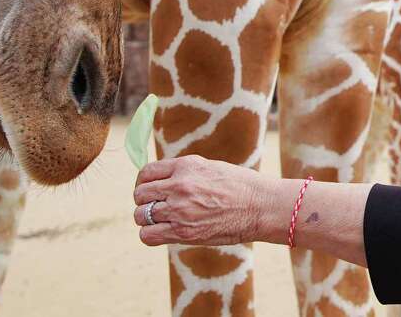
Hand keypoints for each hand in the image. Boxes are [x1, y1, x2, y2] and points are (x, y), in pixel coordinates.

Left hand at [133, 155, 266, 246]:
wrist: (260, 206)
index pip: (147, 172)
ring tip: (162, 221)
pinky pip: (148, 235)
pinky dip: (150, 234)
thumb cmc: (240, 187)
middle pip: (140, 194)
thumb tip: (163, 181)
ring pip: (141, 215)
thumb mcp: (210, 168)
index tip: (150, 190)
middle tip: (156, 207)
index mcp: (186, 165)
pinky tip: (163, 232)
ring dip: (147, 219)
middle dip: (144, 201)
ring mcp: (179, 209)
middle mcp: (179, 185)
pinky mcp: (183, 231)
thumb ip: (185, 173)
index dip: (144, 182)